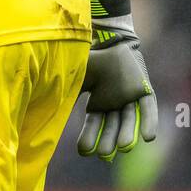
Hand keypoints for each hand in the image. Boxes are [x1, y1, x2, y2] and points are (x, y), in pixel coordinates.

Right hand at [77, 26, 157, 161]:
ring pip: (129, 119)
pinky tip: (148, 138)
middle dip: (107, 140)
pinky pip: (148, 108)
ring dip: (127, 134)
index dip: (89, 137)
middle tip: (103, 154)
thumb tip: (41, 105)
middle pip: (111, 125)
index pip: (94, 123)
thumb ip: (66, 90)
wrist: (108, 36)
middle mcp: (114, 102)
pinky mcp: (144, 89)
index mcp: (97, 101)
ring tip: (124, 148)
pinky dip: (149, 121)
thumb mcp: (75, 75)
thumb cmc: (88, 56)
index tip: (84, 152)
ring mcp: (129, 96)